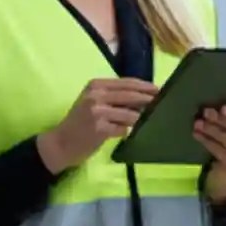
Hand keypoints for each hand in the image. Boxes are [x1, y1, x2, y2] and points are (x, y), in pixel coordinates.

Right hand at [37, 78, 158, 174]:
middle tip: (165, 102)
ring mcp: (97, 111)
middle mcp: (96, 95)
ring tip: (154, 119)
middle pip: (130, 95)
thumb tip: (143, 98)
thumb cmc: (79, 123)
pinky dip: (130, 131)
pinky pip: (122, 128)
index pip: (126, 82)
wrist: (60, 144)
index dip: (145, 86)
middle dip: (149, 99)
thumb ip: (113, 98)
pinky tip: (134, 133)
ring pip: (129, 113)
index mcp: (95, 85)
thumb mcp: (93, 103)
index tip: (159, 89)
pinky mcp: (99, 128)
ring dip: (143, 117)